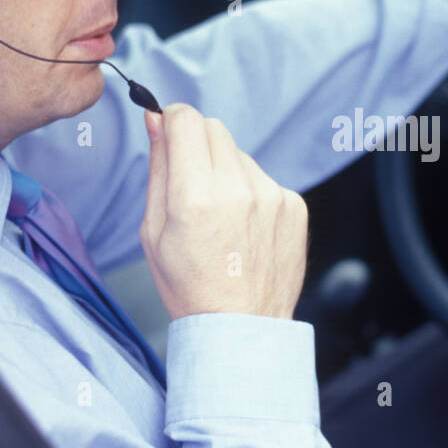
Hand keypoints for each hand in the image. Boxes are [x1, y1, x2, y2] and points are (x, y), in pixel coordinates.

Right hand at [141, 103, 307, 319]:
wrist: (241, 328)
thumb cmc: (189, 286)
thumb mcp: (153, 231)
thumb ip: (158, 169)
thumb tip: (157, 121)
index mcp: (195, 197)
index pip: (186, 120)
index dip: (172, 119)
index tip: (168, 129)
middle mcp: (238, 190)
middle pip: (215, 129)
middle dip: (197, 144)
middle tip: (191, 182)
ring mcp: (272, 197)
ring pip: (241, 156)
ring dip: (227, 172)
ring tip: (221, 218)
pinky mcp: (294, 206)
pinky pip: (266, 180)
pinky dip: (253, 194)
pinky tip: (246, 230)